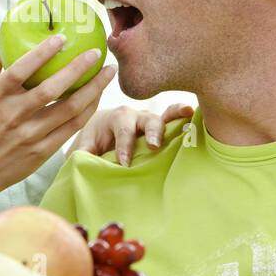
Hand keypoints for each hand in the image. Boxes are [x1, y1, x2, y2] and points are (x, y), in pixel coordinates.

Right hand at [0, 36, 116, 198]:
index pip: (20, 69)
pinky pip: (72, 127)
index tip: (62, 38)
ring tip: (108, 72)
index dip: (42, 53)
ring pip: (69, 109)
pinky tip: (97, 96)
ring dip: (93, 89)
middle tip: (97, 53)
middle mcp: (13, 115)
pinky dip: (87, 110)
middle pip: (51, 89)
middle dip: (77, 68)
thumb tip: (4, 33)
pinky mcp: (42, 151)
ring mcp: (29, 135)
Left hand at [66, 102, 194, 165]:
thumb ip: (84, 154)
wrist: (99, 132)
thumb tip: (83, 163)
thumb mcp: (85, 148)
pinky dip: (182, 113)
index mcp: (115, 118)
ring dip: (172, 118)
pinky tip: (193, 112)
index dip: (125, 146)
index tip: (125, 163)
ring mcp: (149, 120)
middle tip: (153, 145)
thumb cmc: (92, 141)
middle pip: (145, 120)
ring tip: (186, 114)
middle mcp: (134, 115)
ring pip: (162, 117)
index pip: (122, 131)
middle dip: (150, 132)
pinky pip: (172, 117)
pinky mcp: (160, 127)